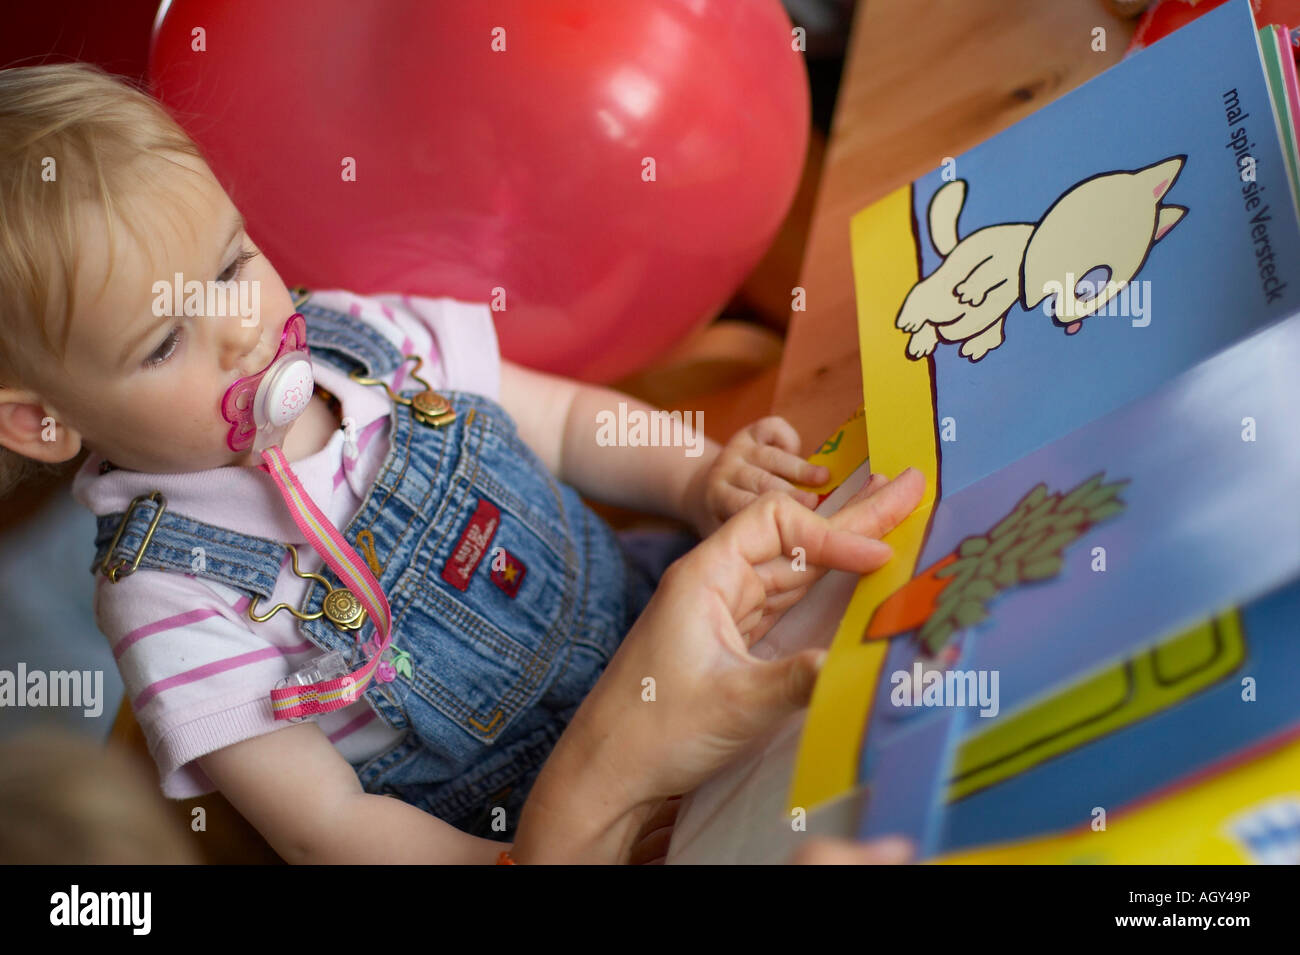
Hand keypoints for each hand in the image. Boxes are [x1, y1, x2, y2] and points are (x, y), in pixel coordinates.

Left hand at [513, 466, 925, 861]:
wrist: (607, 767)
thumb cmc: (654, 728)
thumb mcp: (736, 703)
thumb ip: (801, 679)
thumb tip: (859, 664)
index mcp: (706, 576)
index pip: (778, 525)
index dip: (832, 535)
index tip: (880, 559)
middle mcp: (715, 584)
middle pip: (793, 539)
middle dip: (853, 518)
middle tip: (910, 486)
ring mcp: (723, 611)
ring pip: (793, 571)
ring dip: (842, 551)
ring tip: (894, 520)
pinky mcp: (730, 640)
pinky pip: (784, 604)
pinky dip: (822, 590)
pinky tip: (850, 579)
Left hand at [686, 416, 830, 535]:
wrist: (705, 490)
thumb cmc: (728, 523)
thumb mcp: (732, 538)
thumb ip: (757, 547)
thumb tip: (798, 562)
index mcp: (718, 500)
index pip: (742, 506)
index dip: (770, 515)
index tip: (798, 524)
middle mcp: (726, 473)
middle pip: (760, 481)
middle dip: (789, 492)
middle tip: (815, 503)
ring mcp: (738, 450)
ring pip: (769, 456)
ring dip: (798, 468)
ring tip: (824, 478)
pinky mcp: (751, 432)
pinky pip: (771, 428)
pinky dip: (787, 436)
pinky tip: (800, 451)